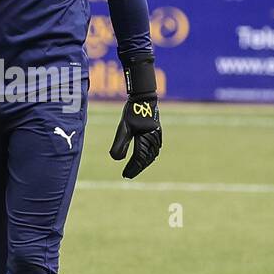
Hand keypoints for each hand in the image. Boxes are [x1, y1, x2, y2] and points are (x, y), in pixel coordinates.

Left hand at [109, 56, 160, 178]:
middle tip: (128, 175)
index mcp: (146, 138)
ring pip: (151, 155)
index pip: (138, 159)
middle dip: (137, 168)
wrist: (144, 98)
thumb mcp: (123, 127)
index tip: (125, 175)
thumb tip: (115, 159)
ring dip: (143, 163)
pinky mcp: (157, 133)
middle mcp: (154, 139)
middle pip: (146, 159)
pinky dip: (148, 156)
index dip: (132, 168)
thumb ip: (120, 144)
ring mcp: (157, 137)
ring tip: (134, 169)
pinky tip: (144, 158)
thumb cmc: (132, 111)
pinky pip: (154, 149)